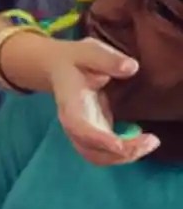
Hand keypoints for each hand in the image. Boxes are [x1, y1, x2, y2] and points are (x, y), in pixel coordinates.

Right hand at [47, 37, 158, 164]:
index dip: (98, 139)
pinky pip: (106, 154)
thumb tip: (131, 68)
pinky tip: (142, 141)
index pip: (79, 127)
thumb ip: (107, 59)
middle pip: (90, 150)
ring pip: (98, 157)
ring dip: (124, 156)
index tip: (120, 144)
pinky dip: (124, 153)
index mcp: (69, 103)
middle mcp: (73, 123)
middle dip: (119, 153)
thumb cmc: (74, 59)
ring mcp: (82, 132)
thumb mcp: (87, 51)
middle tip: (150, 141)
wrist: (57, 67)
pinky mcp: (93, 134)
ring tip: (149, 142)